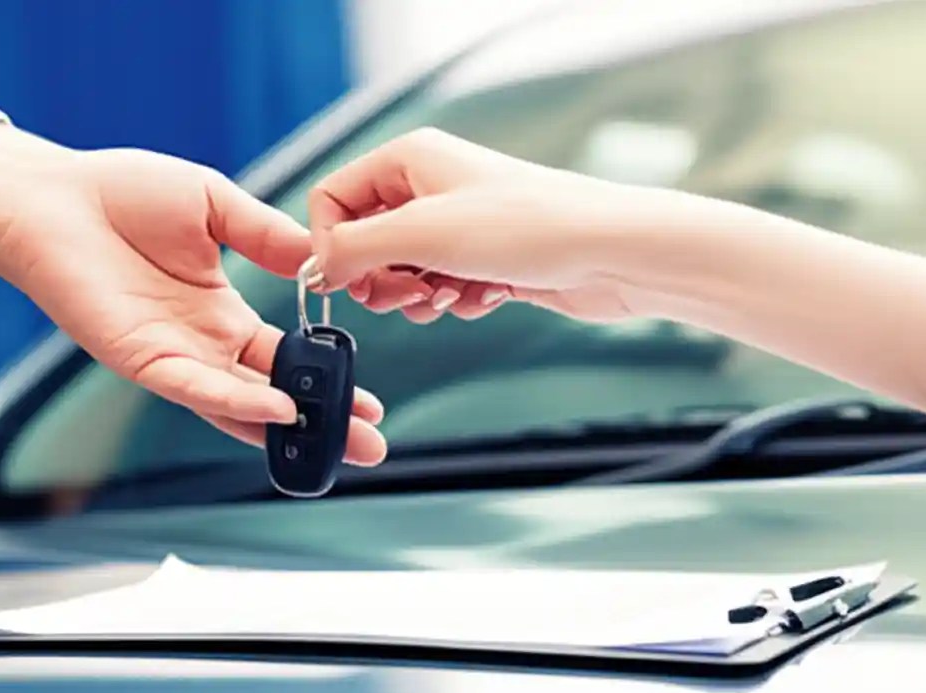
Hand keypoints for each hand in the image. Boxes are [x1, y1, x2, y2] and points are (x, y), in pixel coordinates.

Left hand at [0, 124, 386, 465]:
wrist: (52, 195)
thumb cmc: (121, 192)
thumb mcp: (215, 204)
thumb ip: (266, 235)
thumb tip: (320, 256)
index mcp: (220, 310)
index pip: (285, 357)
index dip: (327, 379)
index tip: (369, 397)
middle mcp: (201, 342)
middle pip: (272, 393)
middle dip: (322, 421)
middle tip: (370, 446)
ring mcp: (172, 356)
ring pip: (240, 405)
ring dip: (290, 427)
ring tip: (341, 442)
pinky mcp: (139, 358)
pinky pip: (196, 388)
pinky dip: (237, 402)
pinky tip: (278, 409)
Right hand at [306, 127, 712, 323]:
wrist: (608, 252)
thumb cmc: (526, 226)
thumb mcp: (421, 234)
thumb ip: (354, 250)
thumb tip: (317, 269)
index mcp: (408, 159)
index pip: (333, 199)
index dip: (331, 244)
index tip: (346, 281)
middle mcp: (429, 186)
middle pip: (364, 240)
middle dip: (380, 277)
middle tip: (407, 293)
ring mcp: (457, 224)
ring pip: (401, 271)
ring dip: (418, 295)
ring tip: (452, 295)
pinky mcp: (483, 259)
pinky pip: (440, 288)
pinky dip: (454, 300)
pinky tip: (485, 296)